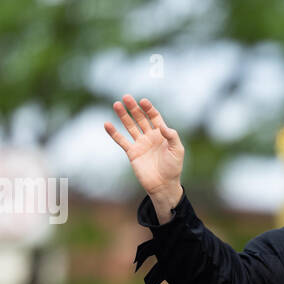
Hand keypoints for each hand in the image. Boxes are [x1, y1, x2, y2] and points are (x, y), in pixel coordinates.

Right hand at [105, 96, 184, 218]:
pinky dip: (114, 133)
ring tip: (116, 104)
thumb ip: (172, 136)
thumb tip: (162, 126)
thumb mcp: (177, 150)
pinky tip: (107, 124)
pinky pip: (121, 140)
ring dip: (123, 116)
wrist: (163, 185)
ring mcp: (140, 143)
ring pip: (130, 126)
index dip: (148, 108)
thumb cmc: (173, 168)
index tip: (143, 101)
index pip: (154, 117)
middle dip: (134, 108)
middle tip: (126, 97)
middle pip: (140, 118)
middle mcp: (150, 136)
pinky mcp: (132, 152)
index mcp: (162, 134)